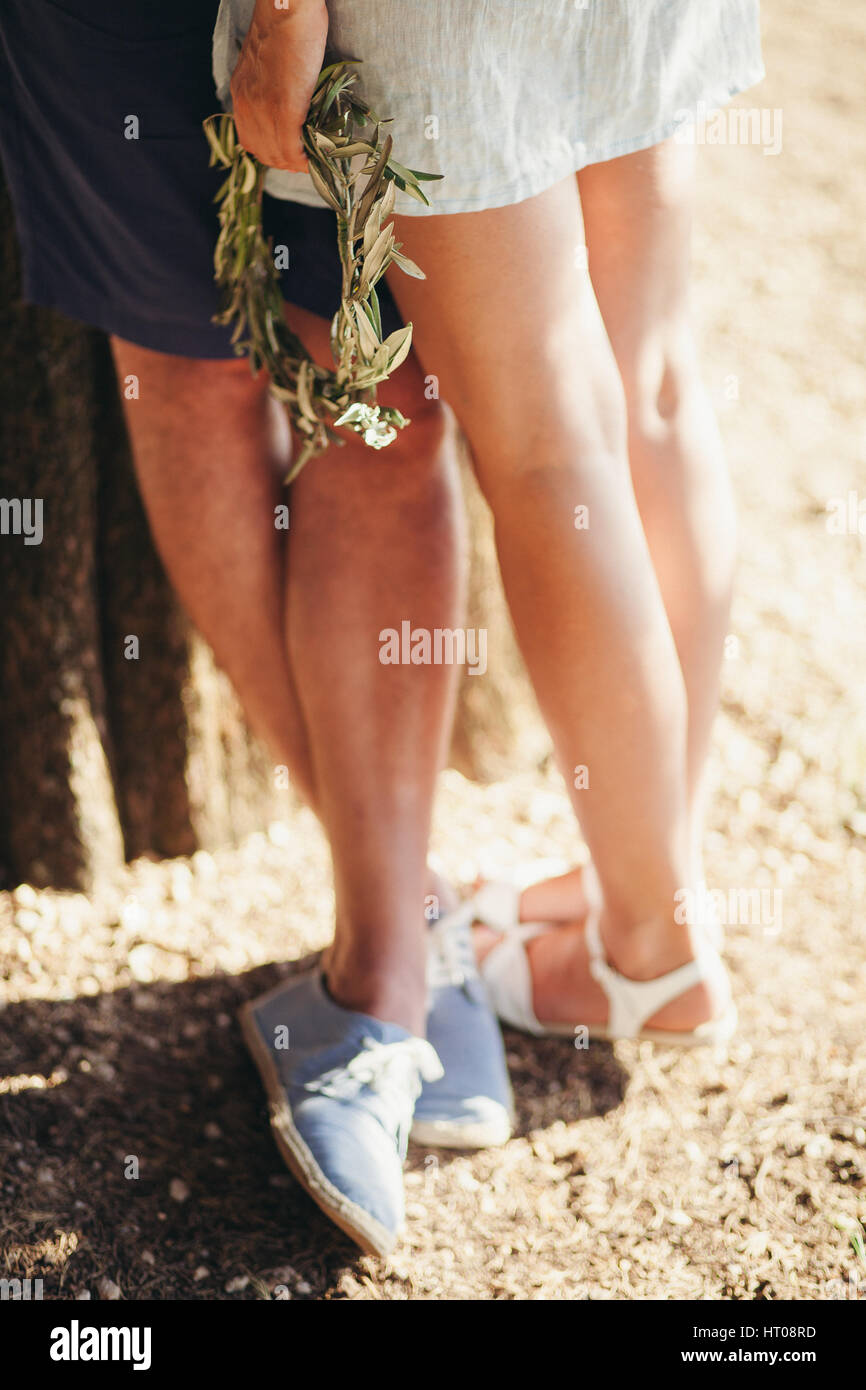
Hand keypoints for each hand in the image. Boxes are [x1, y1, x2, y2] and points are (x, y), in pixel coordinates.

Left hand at [230, 0, 328, 170]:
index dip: (272, 152)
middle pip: (262, 153)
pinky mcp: (284, 108)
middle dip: (285, 162)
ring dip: (296, 163)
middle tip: (307, 159)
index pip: (250, 139)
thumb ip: (269, 84)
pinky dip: (304, 158)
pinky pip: (291, 147)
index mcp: (241, 93)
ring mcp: (264, 108)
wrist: (288, 6)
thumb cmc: (284, 24)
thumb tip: (290, 102)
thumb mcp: (266, 61)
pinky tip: (317, 155)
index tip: (292, 152)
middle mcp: (246, 104)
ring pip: (277, 155)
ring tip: (313, 157)